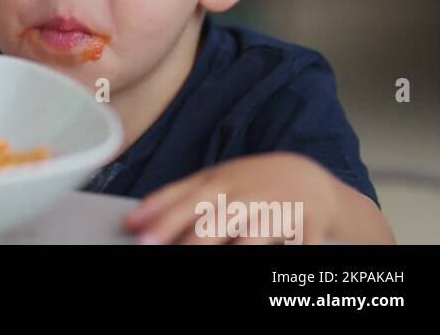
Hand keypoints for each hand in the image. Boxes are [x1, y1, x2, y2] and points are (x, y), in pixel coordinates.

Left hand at [124, 153, 340, 244]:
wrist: (307, 178)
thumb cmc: (247, 186)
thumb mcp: (210, 184)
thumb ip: (172, 201)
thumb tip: (132, 221)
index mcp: (219, 184)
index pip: (187, 201)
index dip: (163, 218)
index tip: (140, 236)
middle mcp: (246, 196)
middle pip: (218, 218)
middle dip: (195, 239)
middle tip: (166, 251)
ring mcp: (277, 209)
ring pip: (255, 233)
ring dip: (238, 250)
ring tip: (213, 262)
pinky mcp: (307, 224)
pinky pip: (301, 242)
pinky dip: (295, 250)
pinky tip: (287, 253)